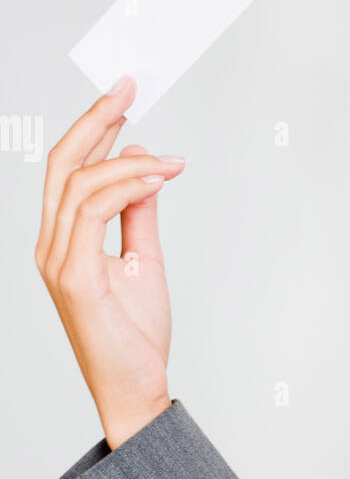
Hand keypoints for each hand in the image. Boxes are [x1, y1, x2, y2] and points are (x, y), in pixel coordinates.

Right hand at [35, 76, 185, 447]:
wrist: (135, 389)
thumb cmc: (135, 336)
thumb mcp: (144, 260)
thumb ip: (138, 212)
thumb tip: (144, 166)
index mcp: (63, 240)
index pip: (70, 169)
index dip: (93, 126)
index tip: (124, 96)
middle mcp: (51, 245)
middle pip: (63, 164)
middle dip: (96, 120)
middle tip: (128, 89)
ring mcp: (58, 260)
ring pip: (78, 182)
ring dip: (126, 159)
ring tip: (167, 156)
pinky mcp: (73, 276)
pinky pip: (93, 212)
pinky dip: (126, 186)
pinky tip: (157, 177)